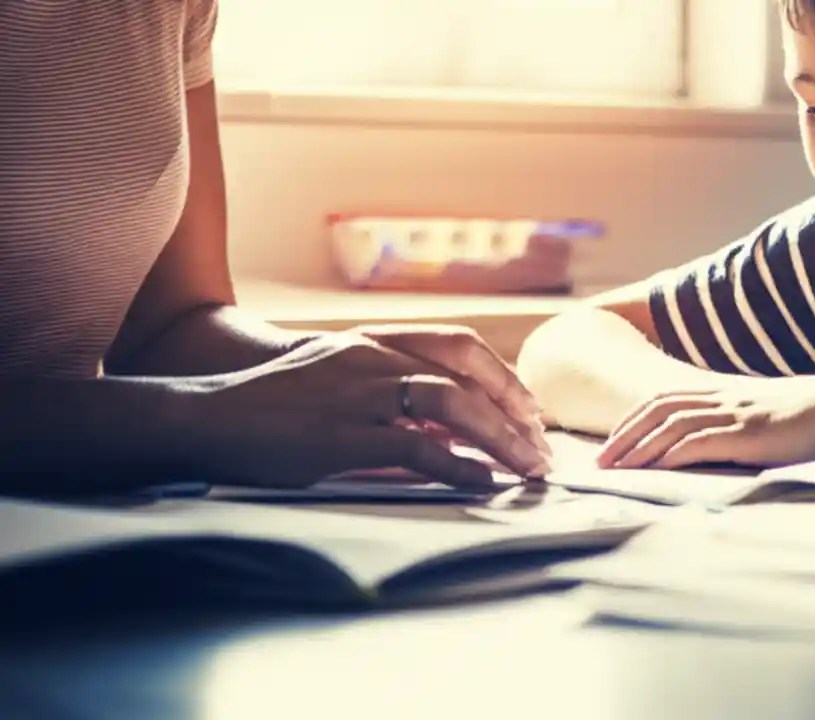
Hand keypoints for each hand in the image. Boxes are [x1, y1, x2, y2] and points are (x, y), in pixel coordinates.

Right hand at [182, 326, 550, 487]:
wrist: (205, 418)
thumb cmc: (269, 404)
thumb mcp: (331, 375)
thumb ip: (384, 387)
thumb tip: (439, 423)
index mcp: (372, 342)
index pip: (458, 346)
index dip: (502, 376)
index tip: (530, 410)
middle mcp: (372, 359)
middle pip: (466, 374)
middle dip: (515, 411)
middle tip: (542, 447)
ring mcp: (359, 395)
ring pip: (452, 406)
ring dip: (500, 439)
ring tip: (528, 469)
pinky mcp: (343, 437)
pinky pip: (418, 449)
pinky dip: (460, 467)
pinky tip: (484, 484)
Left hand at [596, 376, 814, 469]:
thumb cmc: (811, 420)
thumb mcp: (766, 416)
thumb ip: (738, 425)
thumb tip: (719, 446)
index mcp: (724, 393)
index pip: (664, 399)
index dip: (633, 418)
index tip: (613, 440)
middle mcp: (722, 399)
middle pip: (657, 409)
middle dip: (623, 434)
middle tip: (599, 461)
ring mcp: (733, 414)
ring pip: (670, 425)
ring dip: (637, 447)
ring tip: (615, 470)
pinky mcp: (746, 434)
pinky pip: (697, 442)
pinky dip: (669, 454)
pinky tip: (652, 470)